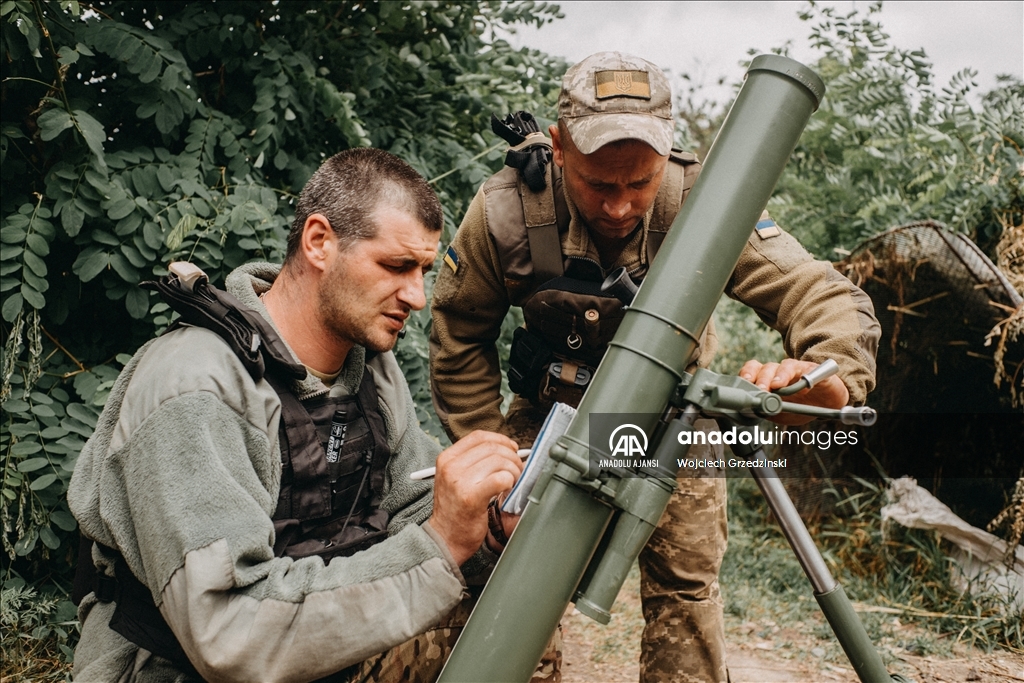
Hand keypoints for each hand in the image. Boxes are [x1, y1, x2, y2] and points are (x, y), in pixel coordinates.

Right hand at [427, 431, 522, 564]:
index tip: (511, 449)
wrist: (444, 539)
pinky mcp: (472, 497)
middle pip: (492, 448)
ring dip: (514, 471)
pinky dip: (510, 482)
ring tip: (513, 483)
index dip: (501, 440)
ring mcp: (460, 481)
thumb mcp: (454, 479)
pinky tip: (508, 491)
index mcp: (447, 458)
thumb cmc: (455, 511)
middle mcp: (451, 467)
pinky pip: (501, 479)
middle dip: (512, 457)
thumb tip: (505, 449)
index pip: (479, 437)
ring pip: (500, 462)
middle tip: (517, 471)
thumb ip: (473, 462)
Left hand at [739, 358, 849, 425]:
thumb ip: (764, 411)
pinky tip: (799, 383)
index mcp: (767, 380)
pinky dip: (800, 375)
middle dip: (759, 379)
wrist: (827, 405)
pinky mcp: (812, 370)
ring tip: (775, 386)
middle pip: (765, 369)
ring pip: (781, 367)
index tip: (741, 386)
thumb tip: (749, 413)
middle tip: (759, 391)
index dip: (746, 375)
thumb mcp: (779, 413)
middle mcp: (779, 372)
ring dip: (776, 376)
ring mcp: (795, 370)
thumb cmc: (799, 407)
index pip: (752, 371)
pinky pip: (804, 370)